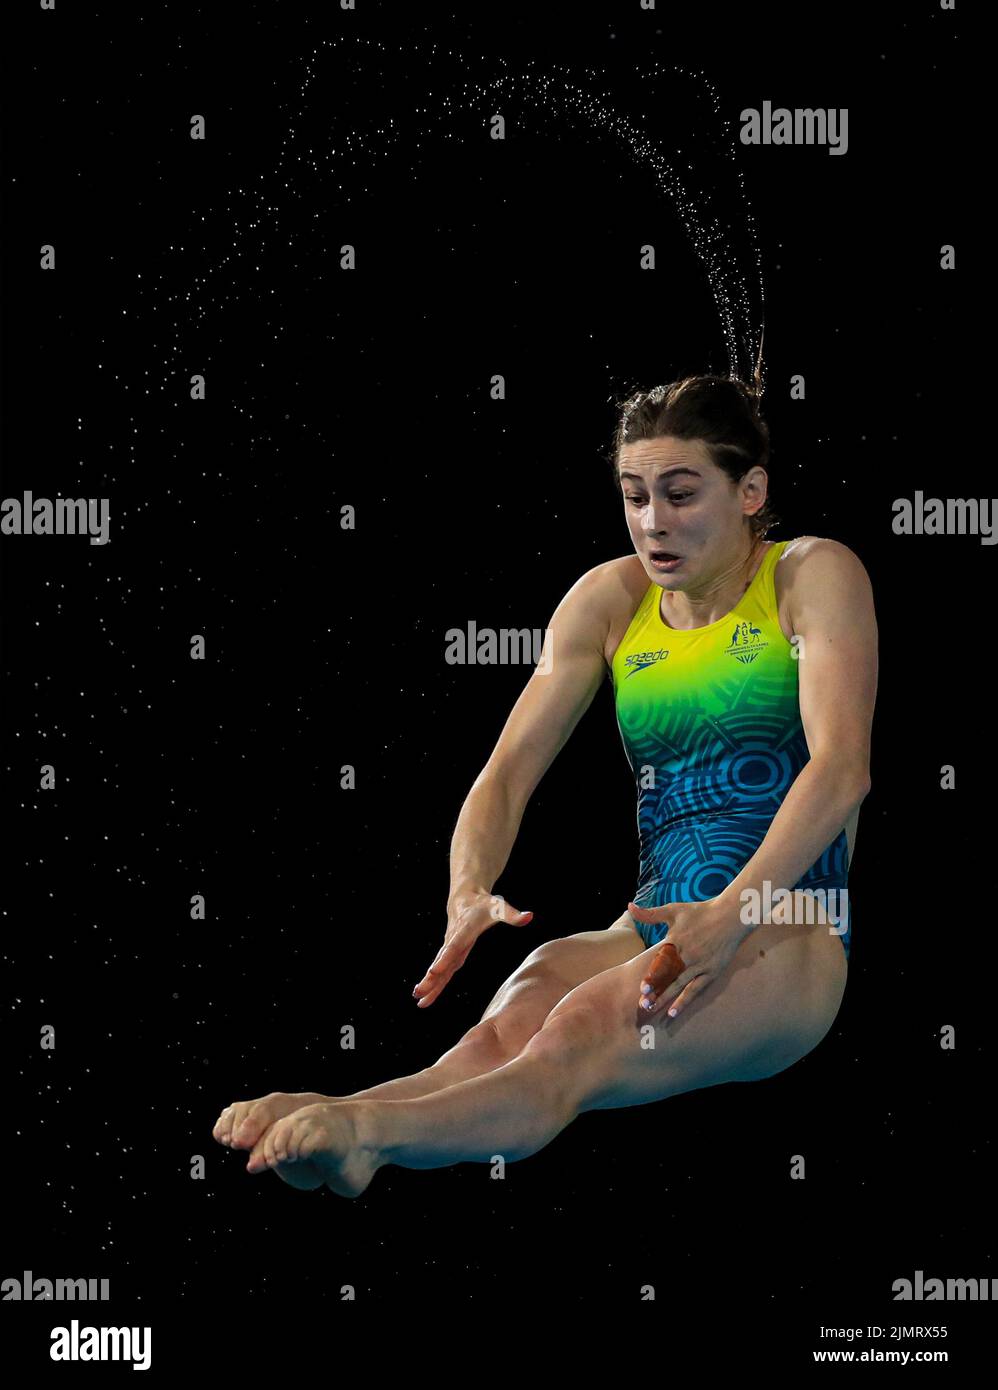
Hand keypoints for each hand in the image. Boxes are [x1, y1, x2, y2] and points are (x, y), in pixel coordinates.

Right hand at [412, 889, 533, 1007]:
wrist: (465, 897)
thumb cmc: (484, 904)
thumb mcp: (499, 907)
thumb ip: (513, 915)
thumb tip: (529, 917)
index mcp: (464, 930)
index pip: (453, 946)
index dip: (444, 958)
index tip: (433, 970)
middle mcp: (453, 940)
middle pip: (442, 960)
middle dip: (431, 977)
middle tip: (420, 991)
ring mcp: (450, 947)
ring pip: (439, 968)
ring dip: (429, 983)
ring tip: (418, 999)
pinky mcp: (449, 953)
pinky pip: (441, 970)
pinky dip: (433, 983)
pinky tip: (425, 997)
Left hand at [628, 898, 745, 1018]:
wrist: (730, 915)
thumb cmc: (700, 911)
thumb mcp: (674, 910)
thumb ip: (650, 913)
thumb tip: (630, 906)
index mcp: (676, 941)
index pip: (660, 962)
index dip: (651, 976)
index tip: (642, 988)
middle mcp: (687, 955)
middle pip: (668, 977)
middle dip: (655, 991)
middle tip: (642, 1005)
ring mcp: (700, 965)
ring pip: (679, 986)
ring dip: (665, 999)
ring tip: (652, 1010)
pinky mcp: (711, 972)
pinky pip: (695, 990)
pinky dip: (684, 1001)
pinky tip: (673, 1013)